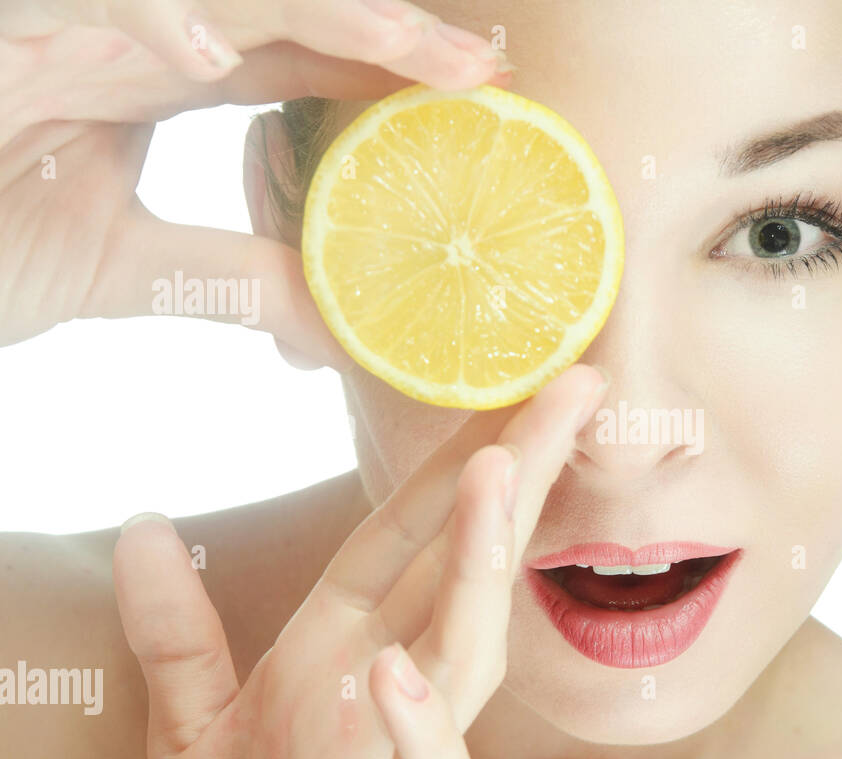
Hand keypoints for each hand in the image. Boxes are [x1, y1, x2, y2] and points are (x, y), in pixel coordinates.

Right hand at [0, 0, 510, 364]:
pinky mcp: (4, 34)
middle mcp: (121, 35)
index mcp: (151, 78)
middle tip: (482, 60)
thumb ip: (229, 282)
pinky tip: (216, 56)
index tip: (477, 92)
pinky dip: (144, 21)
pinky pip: (75, 4)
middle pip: (274, 12)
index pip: (290, 59)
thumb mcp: (120, 270)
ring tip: (412, 46)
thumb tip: (339, 332)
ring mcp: (59, 21)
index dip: (381, 69)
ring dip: (313, 12)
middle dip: (381, 30)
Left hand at [113, 364, 606, 758]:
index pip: (408, 536)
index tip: (502, 392)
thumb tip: (141, 525)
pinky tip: (398, 676)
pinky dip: (417, 729)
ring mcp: (402, 758)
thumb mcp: (191, 724)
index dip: (451, 462)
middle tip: (571, 389)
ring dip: (483, 569)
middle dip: (520, 478)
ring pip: (466, 654)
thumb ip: (174, 632)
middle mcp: (393, 688)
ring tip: (498, 479)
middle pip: (469, 569)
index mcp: (347, 651)